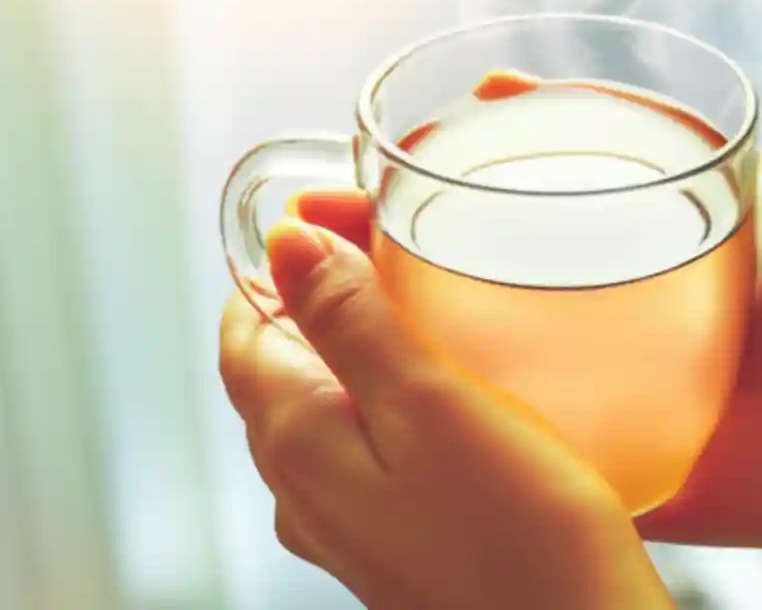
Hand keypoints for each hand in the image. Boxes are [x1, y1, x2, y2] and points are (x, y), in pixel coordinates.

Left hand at [219, 220, 671, 608]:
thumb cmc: (518, 535)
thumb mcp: (430, 404)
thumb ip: (350, 322)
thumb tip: (286, 244)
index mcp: (297, 442)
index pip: (243, 332)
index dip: (275, 267)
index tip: (330, 220)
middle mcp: (301, 490)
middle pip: (277, 370)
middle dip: (315, 301)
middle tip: (385, 249)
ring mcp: (345, 524)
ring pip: (321, 411)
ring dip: (354, 352)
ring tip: (418, 309)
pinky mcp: (392, 542)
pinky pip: (362, 452)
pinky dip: (384, 403)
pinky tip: (439, 396)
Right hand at [286, 153, 761, 555]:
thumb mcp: (731, 173)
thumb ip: (639, 121)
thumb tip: (504, 90)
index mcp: (590, 265)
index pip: (475, 224)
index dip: (406, 200)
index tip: (352, 177)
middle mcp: (566, 329)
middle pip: (443, 285)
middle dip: (365, 253)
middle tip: (304, 228)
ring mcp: (563, 397)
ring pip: (443, 360)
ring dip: (369, 326)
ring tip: (302, 292)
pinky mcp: (570, 460)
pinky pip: (480, 439)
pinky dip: (417, 408)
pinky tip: (358, 380)